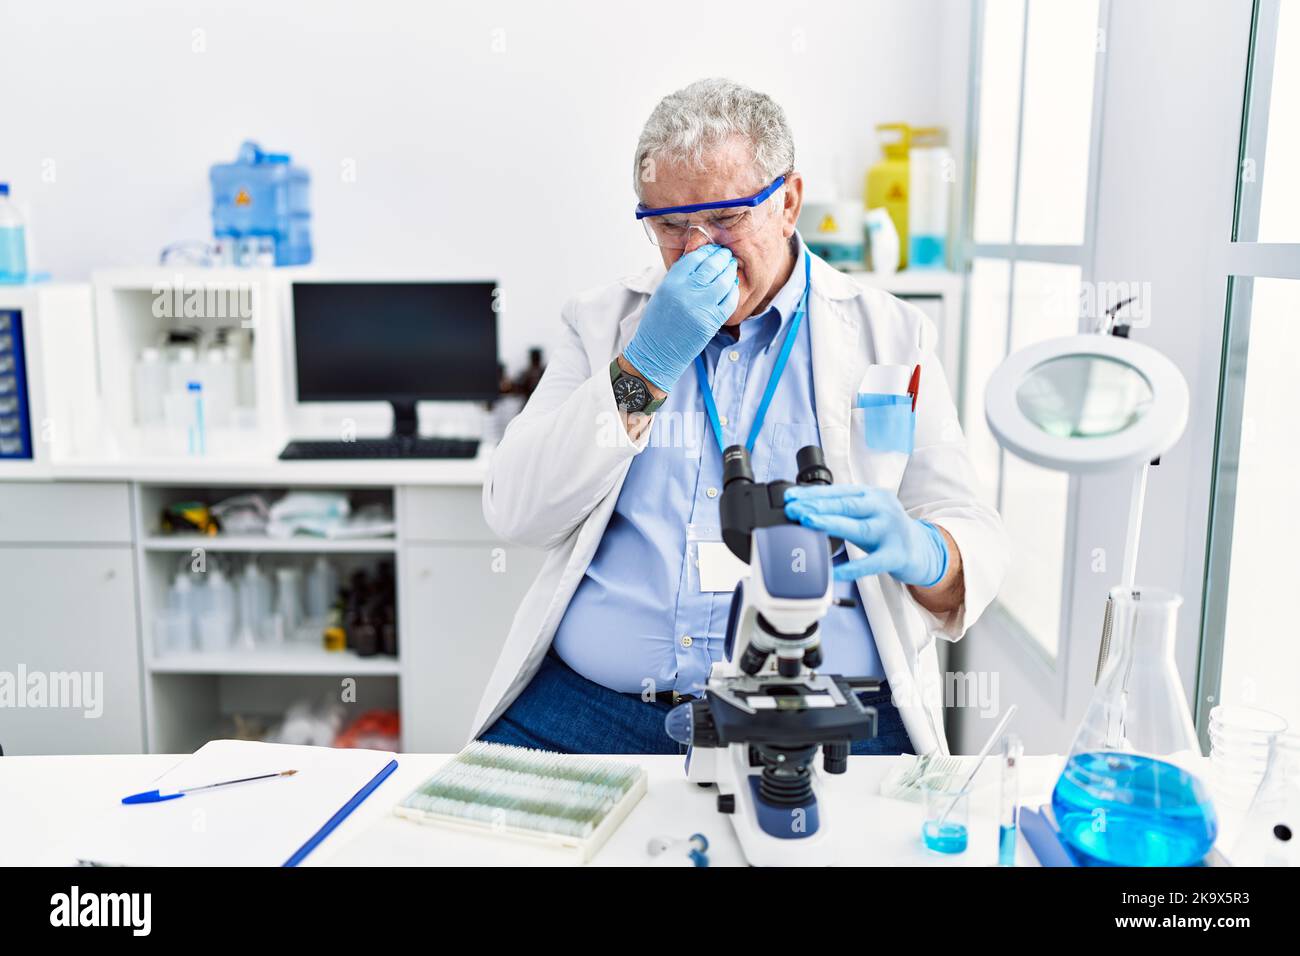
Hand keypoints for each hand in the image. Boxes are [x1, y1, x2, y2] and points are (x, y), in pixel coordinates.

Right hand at [621, 244, 739, 391]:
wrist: (657, 352)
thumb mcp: (663, 293)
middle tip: (726, 255)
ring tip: (730, 267)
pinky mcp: (712, 322)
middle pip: (712, 265)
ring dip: (729, 271)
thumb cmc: (658, 323)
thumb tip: (701, 260)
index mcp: (671, 282)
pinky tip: (731, 287)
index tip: (712, 250)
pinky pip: (729, 300)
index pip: (694, 257)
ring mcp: (701, 307)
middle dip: (721, 257)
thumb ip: (680, 277)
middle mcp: (686, 291)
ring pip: (724, 281)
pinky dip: (732, 291)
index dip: (707, 250)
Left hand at [784, 484, 947, 587]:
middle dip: (817, 505)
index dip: (813, 494)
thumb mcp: (867, 511)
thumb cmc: (885, 529)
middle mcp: (882, 509)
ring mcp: (890, 532)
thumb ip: (842, 509)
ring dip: (830, 523)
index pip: (839, 491)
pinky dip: (852, 568)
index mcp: (872, 495)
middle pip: (846, 504)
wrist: (921, 549)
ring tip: (808, 522)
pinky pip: (871, 564)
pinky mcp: (895, 555)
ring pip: (858, 527)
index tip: (791, 497)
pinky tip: (834, 572)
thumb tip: (804, 509)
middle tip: (793, 509)